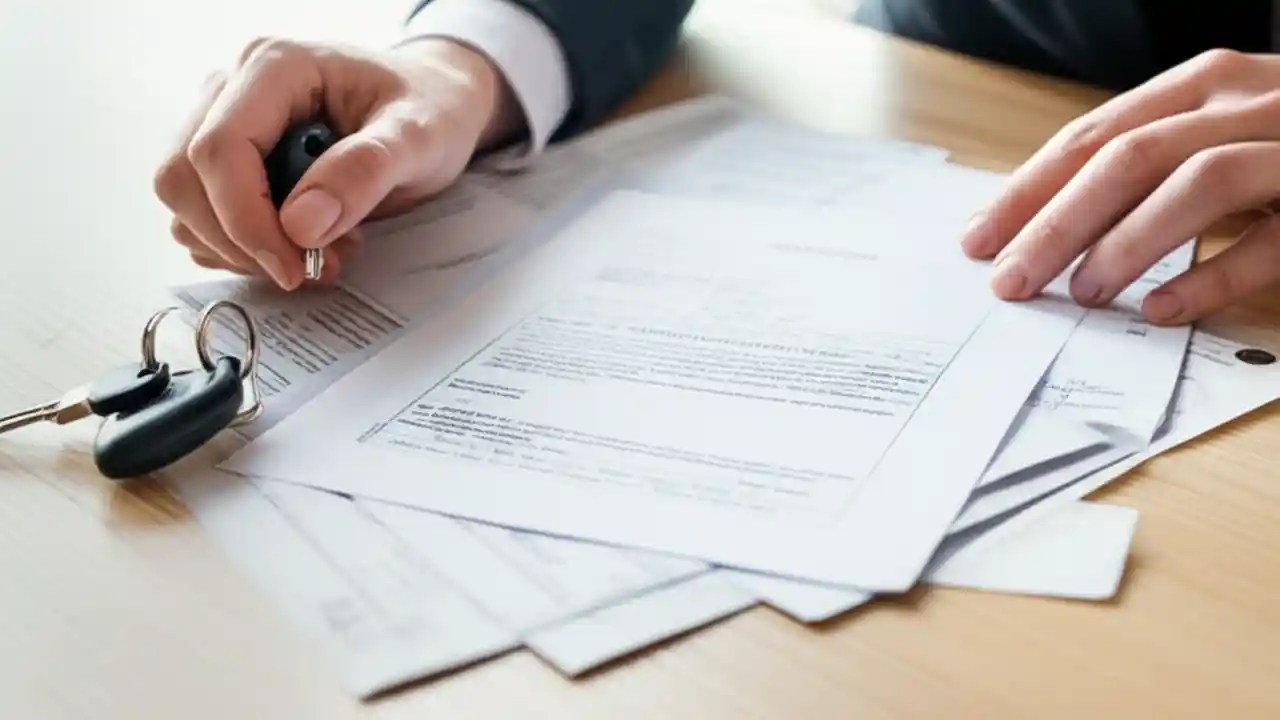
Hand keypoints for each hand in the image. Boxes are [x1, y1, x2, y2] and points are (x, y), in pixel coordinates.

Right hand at [154, 37, 520, 289]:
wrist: (436, 107)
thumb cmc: (430, 109)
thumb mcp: (418, 138)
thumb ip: (363, 173)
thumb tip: (299, 225)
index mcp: (273, 67)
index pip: (218, 149)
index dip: (245, 220)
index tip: (293, 268)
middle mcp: (234, 89)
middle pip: (183, 179)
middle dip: (242, 241)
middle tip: (317, 265)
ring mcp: (224, 123)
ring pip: (186, 205)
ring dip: (246, 249)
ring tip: (327, 248)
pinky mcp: (229, 162)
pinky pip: (204, 219)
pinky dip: (247, 248)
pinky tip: (306, 241)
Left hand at [961, 49, 1279, 323]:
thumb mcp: (1213, 141)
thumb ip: (1145, 168)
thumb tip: (1039, 226)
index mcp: (1203, 87)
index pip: (1092, 136)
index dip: (1028, 190)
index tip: (978, 241)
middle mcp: (1247, 104)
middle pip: (1128, 156)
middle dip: (1056, 221)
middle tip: (1009, 280)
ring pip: (1198, 180)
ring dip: (1129, 240)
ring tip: (1080, 293)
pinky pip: (1277, 237)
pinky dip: (1215, 274)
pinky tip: (1163, 310)